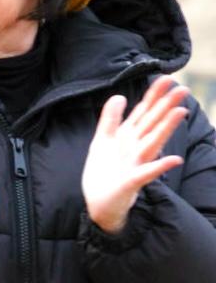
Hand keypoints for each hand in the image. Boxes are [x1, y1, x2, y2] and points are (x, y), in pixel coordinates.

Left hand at [82, 76, 187, 233]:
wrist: (99, 204)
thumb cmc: (104, 172)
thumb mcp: (102, 140)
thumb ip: (111, 119)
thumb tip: (121, 95)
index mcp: (128, 137)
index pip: (143, 113)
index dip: (153, 96)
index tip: (166, 78)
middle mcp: (136, 148)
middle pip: (152, 123)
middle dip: (166, 107)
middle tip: (183, 89)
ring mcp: (136, 164)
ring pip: (153, 142)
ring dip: (166, 128)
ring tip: (180, 113)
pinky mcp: (131, 182)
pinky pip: (146, 173)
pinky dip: (160, 166)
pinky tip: (174, 160)